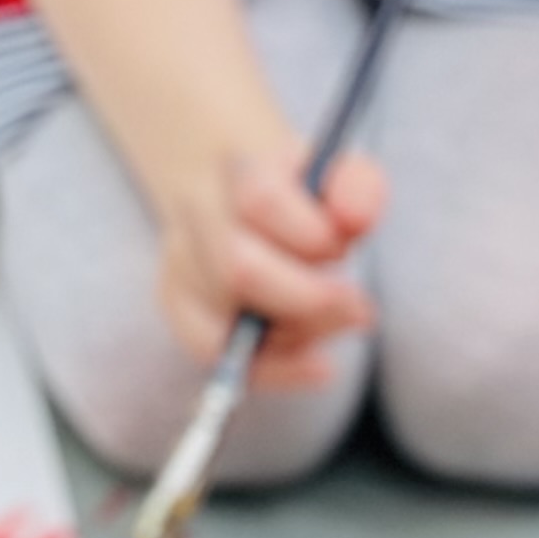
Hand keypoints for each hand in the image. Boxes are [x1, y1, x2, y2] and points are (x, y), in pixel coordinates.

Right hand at [152, 144, 388, 383]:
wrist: (247, 196)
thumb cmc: (308, 197)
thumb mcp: (343, 178)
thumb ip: (359, 189)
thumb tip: (354, 218)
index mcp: (238, 169)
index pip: (260, 202)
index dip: (312, 235)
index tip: (345, 246)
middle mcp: (196, 211)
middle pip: (237, 269)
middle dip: (308, 298)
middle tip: (360, 308)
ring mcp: (180, 260)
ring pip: (226, 319)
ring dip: (297, 333)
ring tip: (339, 321)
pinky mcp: (178, 304)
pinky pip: (213, 351)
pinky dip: (271, 368)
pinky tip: (318, 367)